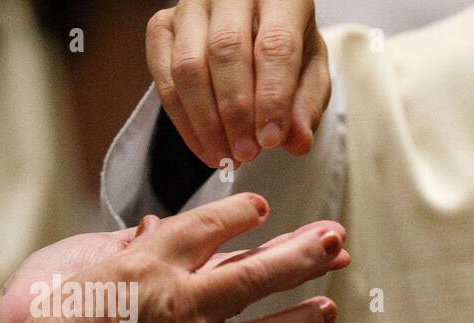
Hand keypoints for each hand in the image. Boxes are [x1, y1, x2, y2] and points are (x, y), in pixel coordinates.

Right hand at [0, 192, 347, 322]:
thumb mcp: (81, 279)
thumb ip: (126, 256)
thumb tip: (156, 231)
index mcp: (150, 268)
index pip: (207, 228)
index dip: (239, 215)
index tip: (261, 209)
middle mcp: (184, 305)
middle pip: (257, 271)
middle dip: (302, 252)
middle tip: (336, 239)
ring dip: (303, 318)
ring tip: (330, 307)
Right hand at [147, 0, 328, 166]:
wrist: (251, 24)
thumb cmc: (286, 48)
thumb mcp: (310, 72)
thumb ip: (306, 105)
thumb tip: (297, 142)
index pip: (275, 46)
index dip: (272, 98)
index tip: (271, 141)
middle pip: (226, 52)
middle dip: (236, 113)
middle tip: (246, 154)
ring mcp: (190, 5)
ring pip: (189, 65)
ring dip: (206, 121)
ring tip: (225, 157)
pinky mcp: (162, 24)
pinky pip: (164, 75)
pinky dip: (183, 119)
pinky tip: (204, 147)